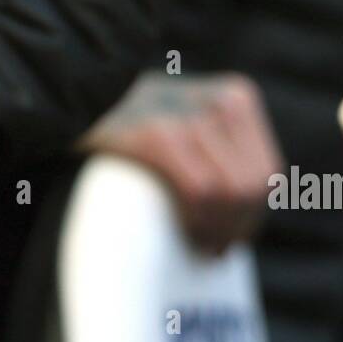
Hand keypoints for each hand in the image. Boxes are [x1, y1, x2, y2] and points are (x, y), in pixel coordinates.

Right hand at [79, 72, 283, 254]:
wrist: (74, 91)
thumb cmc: (130, 117)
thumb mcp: (188, 114)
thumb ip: (219, 144)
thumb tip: (247, 204)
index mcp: (237, 97)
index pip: (268, 173)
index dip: (254, 217)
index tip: (233, 240)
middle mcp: (221, 103)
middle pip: (253, 187)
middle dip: (238, 228)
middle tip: (214, 250)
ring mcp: (190, 117)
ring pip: (230, 194)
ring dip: (217, 229)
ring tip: (200, 245)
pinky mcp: (158, 135)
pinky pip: (199, 192)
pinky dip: (197, 221)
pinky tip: (185, 233)